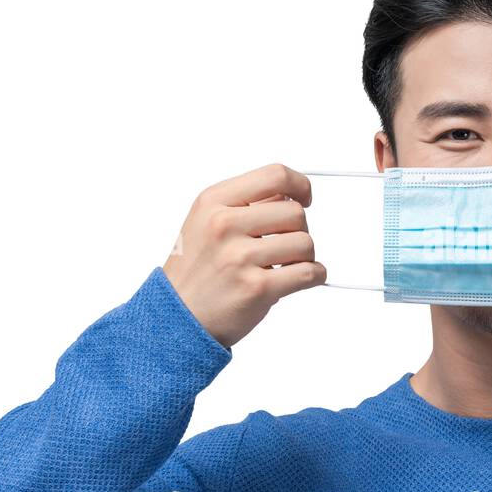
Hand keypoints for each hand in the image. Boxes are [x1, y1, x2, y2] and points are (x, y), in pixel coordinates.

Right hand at [163, 163, 325, 348]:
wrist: (177, 316)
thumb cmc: (196, 271)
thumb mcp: (206, 222)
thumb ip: (246, 204)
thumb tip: (289, 194)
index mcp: (213, 202)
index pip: (274, 175)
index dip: (299, 185)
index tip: (304, 197)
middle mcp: (224, 225)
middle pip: (295, 212)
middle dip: (298, 230)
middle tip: (284, 245)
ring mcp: (240, 256)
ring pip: (305, 243)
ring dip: (305, 256)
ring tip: (284, 265)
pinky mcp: (257, 287)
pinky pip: (308, 273)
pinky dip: (313, 276)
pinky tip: (298, 278)